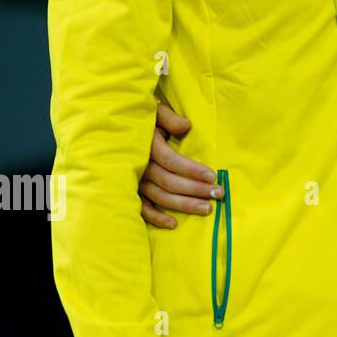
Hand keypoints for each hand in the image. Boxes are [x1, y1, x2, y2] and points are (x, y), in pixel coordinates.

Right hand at [139, 102, 221, 228]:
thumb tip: (186, 126)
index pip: (172, 161)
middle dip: (196, 189)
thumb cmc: (143, 119)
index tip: (213, 176)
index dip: (192, 170)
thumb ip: (170, 119)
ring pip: (160, 197)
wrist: (116, 128)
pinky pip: (141, 208)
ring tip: (207, 209)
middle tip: (219, 194)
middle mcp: (139, 166)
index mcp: (146, 146)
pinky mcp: (129, 191)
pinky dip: (156, 218)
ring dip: (184, 204)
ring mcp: (133, 181)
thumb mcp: (155, 112)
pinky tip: (174, 224)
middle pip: (170, 182)